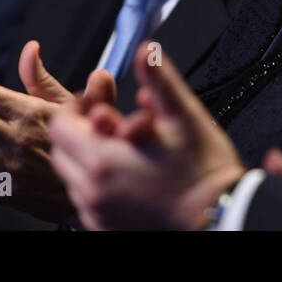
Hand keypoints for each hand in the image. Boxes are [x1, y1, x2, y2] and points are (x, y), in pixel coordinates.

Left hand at [48, 45, 246, 229]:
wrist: (222, 218)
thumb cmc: (203, 174)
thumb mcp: (183, 117)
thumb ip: (159, 80)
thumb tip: (146, 51)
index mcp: (102, 161)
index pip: (59, 126)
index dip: (75, 108)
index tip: (97, 104)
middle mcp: (93, 193)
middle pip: (62, 153)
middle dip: (80, 134)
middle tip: (109, 124)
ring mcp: (99, 216)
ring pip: (74, 180)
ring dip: (88, 160)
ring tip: (123, 151)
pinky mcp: (108, 231)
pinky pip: (88, 204)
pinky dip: (99, 186)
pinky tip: (128, 176)